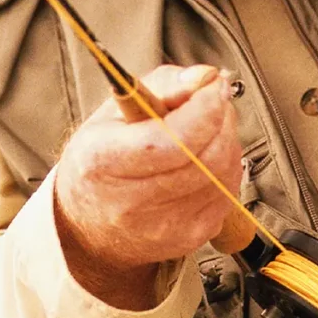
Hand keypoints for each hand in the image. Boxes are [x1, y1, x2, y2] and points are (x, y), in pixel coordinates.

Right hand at [54, 64, 242, 308]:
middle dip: (221, 118)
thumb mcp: (115, 110)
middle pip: (206, 157)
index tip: (212, 84)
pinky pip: (227, 193)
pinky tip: (206, 156)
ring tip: (208, 126)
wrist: (89, 226)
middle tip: (214, 98)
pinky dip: (226, 167)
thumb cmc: (101, 159)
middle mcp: (132, 203)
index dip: (204, 108)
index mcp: (105, 162)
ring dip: (226, 139)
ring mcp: (163, 227)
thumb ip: (164, 84)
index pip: (173, 140)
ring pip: (223, 173)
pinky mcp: (188, 239)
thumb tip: (204, 77)